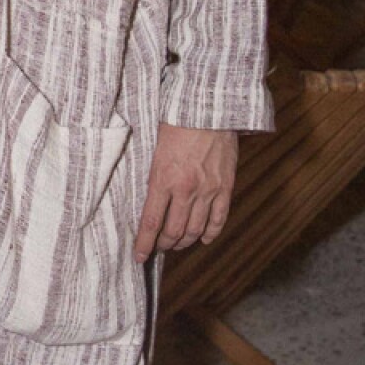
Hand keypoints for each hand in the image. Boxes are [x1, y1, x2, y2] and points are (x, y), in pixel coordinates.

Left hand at [132, 124, 237, 262]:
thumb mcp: (154, 149)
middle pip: (173, 232)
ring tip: (177, 244)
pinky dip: (210, 234)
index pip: (151, 223)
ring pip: (195, 230)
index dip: (144, 245)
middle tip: (158, 248)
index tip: (139, 257)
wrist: (209, 107)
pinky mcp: (226, 187)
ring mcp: (208, 190)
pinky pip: (219, 219)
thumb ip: (153, 177)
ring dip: (184, 242)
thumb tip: (147, 199)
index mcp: (163, 179)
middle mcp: (186, 189)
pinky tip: (203, 238)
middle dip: (163, 245)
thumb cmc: (176, 122)